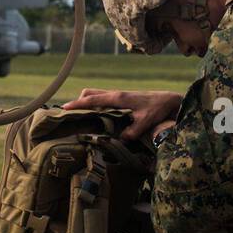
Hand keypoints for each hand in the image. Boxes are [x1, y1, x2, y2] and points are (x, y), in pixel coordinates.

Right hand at [61, 88, 182, 140]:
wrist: (168, 100)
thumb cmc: (157, 109)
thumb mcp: (146, 121)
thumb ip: (133, 130)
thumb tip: (120, 139)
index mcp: (118, 98)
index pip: (92, 99)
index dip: (77, 104)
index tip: (64, 108)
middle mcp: (116, 94)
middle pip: (90, 93)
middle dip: (79, 102)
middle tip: (71, 115)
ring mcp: (118, 96)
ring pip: (96, 95)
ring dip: (86, 103)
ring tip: (80, 117)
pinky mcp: (122, 99)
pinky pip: (103, 100)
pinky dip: (95, 105)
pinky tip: (97, 118)